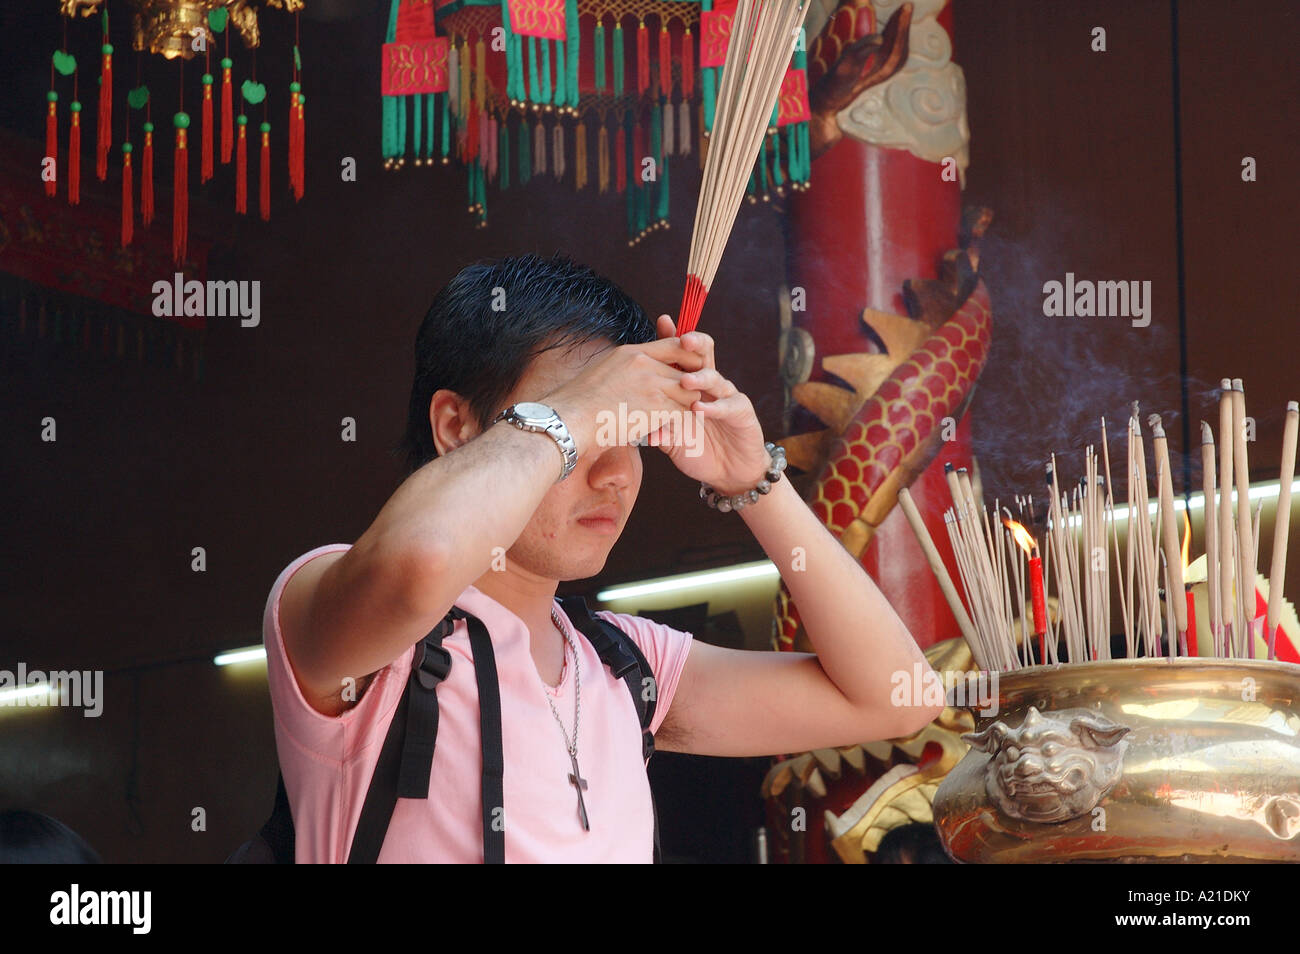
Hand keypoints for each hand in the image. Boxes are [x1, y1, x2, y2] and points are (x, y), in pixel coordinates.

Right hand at [541, 335, 704, 455]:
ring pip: (690, 393)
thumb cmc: (576, 405)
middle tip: (686, 404)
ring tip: (674, 421)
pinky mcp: (657, 406)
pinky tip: (666, 433)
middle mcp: (644, 363)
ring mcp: (652, 383)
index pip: (674, 345)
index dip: (686, 360)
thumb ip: (624, 369)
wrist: (568, 420)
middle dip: (689, 389)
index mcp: (631, 352)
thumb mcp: (602, 372)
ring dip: (685, 408)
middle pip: (687, 370)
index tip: (687, 375)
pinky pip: (683, 413)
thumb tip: (628, 377)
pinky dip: (678, 425)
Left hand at [653, 315, 769, 494]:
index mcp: (691, 385)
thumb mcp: (672, 439)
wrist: (729, 471)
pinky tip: (701, 408)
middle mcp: (709, 385)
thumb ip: (657, 429)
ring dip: (700, 378)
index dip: (674, 338)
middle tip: (682, 339)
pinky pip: (729, 406)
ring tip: (686, 380)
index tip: (662, 322)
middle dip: (694, 344)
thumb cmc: (698, 450)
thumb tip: (636, 429)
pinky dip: (714, 407)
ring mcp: (727, 397)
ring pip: (715, 379)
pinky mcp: (742, 413)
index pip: (682, 356)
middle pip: (704, 355)